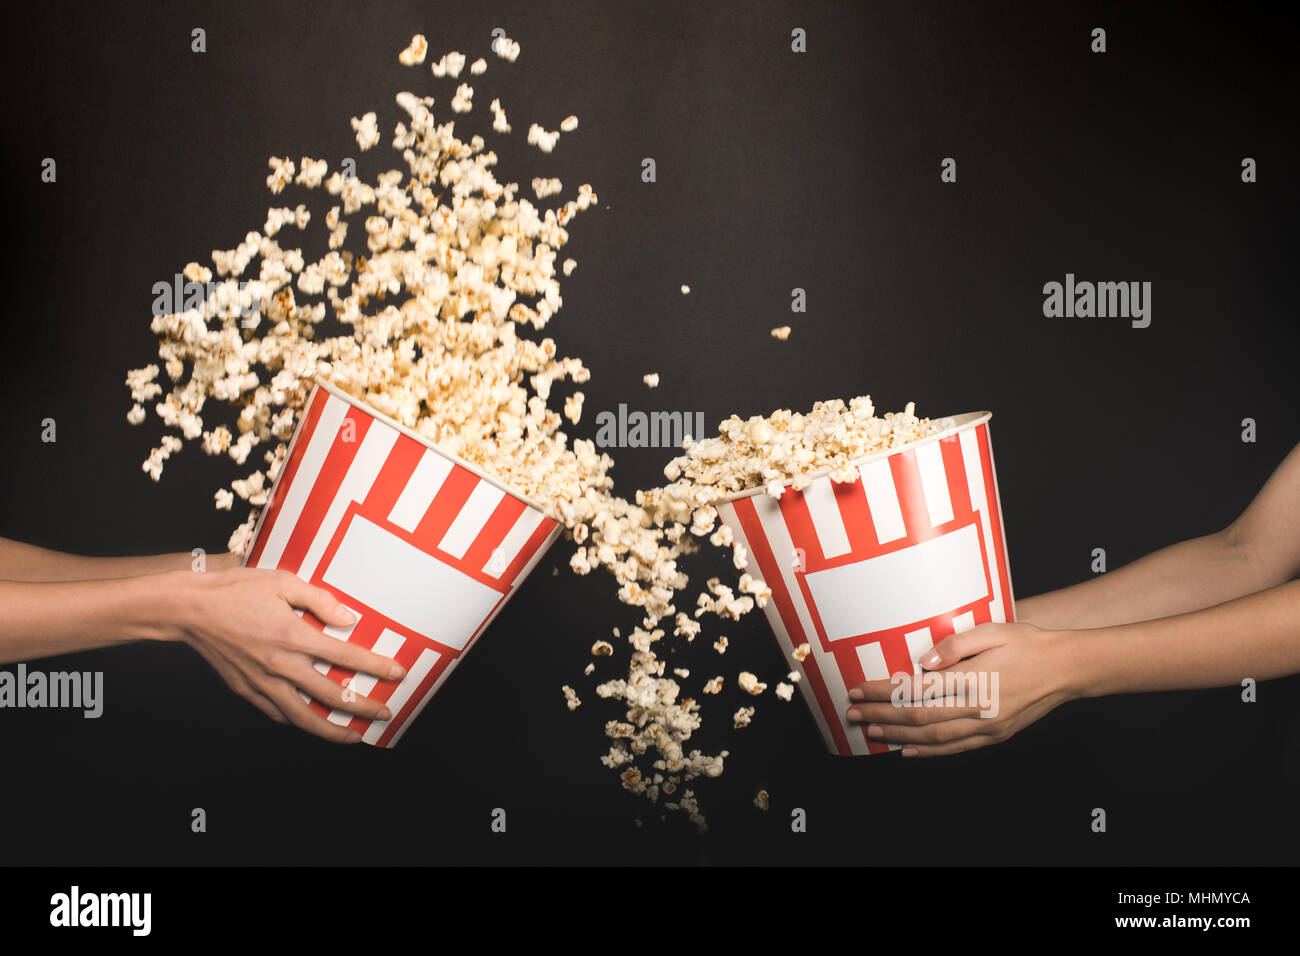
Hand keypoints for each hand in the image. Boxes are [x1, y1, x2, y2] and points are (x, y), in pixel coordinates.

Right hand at [167, 566, 406, 742]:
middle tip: (385, 713)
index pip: (345, 657)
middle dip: (362, 707)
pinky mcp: (246, 690)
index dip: (375, 666)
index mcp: (293, 636)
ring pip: (303, 717)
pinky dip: (297, 721)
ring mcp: (262, 682)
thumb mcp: (282, 582)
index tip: (397, 673)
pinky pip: (277, 713)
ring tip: (353, 736)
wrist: (188, 609)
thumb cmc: (235, 590)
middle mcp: (280, 665)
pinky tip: (310, 722)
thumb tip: (349, 619)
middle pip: (330, 696)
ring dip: (331, 730)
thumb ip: (319, 601)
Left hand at [845, 622, 1078, 756]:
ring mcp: (988, 726)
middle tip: (853, 714)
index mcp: (974, 679)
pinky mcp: (995, 735)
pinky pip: (956, 748)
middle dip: (881, 716)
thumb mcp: (992, 631)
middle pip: (919, 718)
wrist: (1067, 668)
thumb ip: (954, 645)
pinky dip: (929, 753)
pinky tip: (908, 751)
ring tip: (872, 732)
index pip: (916, 690)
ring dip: (898, 736)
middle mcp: (979, 708)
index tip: (858, 690)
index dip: (882, 692)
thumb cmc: (1028, 643)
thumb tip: (921, 662)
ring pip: (934, 738)